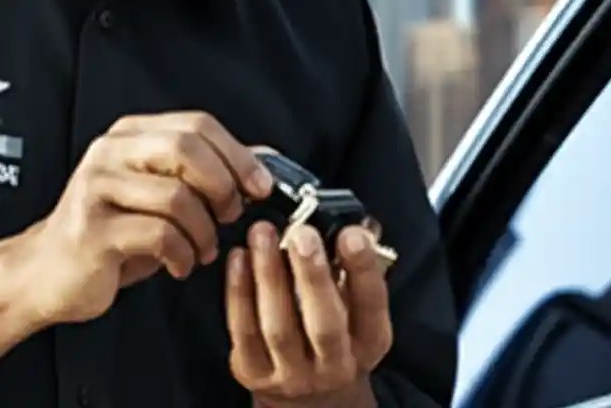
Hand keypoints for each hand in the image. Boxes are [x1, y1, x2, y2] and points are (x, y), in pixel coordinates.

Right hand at [15, 111, 274, 325]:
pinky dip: (183, 255)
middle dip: (223, 186)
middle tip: (230, 215)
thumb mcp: (161, 194)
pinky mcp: (92, 230)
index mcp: (130, 135)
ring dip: (204, 232)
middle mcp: (109, 153)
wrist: (48, 272)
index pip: (197, 124)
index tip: (260, 186)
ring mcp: (96, 189)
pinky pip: (160, 235)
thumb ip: (205, 173)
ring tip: (202, 249)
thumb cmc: (112, 233)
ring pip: (178, 197)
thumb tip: (264, 160)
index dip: (237, 155)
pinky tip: (179, 264)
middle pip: (187, 149)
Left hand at [226, 221, 392, 407]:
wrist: (309, 395)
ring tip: (263, 234)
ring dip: (269, 275)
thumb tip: (358, 221)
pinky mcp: (254, 373)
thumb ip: (355, 268)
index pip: (371, 306)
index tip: (352, 233)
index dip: (363, 269)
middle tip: (302, 233)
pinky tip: (238, 258)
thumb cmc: (335, 334)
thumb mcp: (356, 307)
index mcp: (368, 342)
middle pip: (325, 324)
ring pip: (279, 327)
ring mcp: (292, 373)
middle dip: (313, 275)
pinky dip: (238, 292)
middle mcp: (335, 365)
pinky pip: (243, 331)